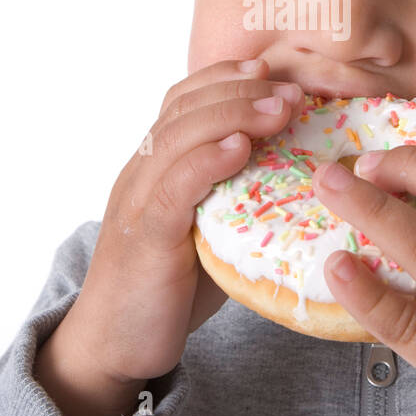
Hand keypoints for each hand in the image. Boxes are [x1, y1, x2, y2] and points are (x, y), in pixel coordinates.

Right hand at [66, 57, 303, 382]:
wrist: (114, 346)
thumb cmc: (168, 291)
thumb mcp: (208, 234)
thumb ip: (236, 202)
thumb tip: (301, 182)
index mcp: (153, 167)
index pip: (182, 101)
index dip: (224, 77)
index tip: (269, 69)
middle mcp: (141, 174)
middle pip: (184, 109)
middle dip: (240, 90)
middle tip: (290, 89)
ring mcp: (138, 203)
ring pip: (178, 138)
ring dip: (232, 115)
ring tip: (278, 108)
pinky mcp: (145, 238)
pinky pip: (173, 187)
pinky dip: (207, 161)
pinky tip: (240, 148)